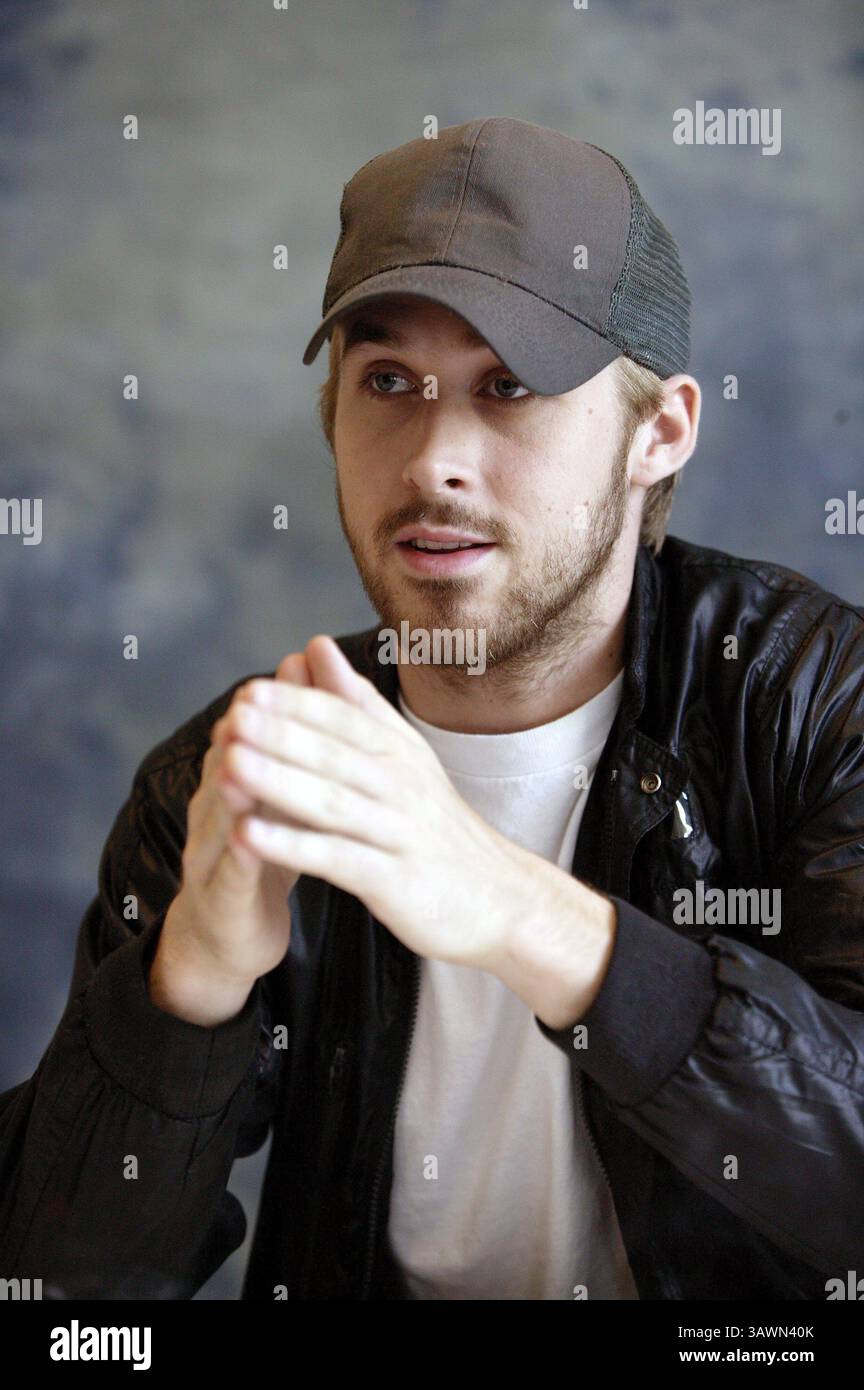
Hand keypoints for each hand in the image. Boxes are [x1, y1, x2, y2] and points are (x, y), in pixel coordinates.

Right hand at [150, 653, 312, 1024]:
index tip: (297, 662)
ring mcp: (212, 854)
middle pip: (231, 761)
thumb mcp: (281, 793)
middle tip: (259, 698)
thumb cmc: (264, 852)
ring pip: (221, 815)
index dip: (275, 700)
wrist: (230, 934)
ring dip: (230, 788)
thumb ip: (293, 741)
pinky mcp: (221, 899)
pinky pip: (230, 875)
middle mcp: (217, 809)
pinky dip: (239, 856)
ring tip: (241, 762)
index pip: (255, 731)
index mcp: (237, 781)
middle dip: (247, 730)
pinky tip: (249, 840)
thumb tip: (308, 671)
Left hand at [218, 636, 615, 1019]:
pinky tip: (249, 836)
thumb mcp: (403, 753)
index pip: (343, 720)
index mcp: (397, 752)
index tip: (249, 691)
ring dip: (279, 783)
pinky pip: (336, 858)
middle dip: (281, 735)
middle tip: (233, 717)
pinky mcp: (392, 880)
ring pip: (331, 803)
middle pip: (333, 755)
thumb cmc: (435, 825)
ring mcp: (396, 833)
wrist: (497, 897)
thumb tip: (315, 644)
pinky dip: (293, 846)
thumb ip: (355, 701)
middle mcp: (398, 785)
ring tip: (229, 765)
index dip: (297, 705)